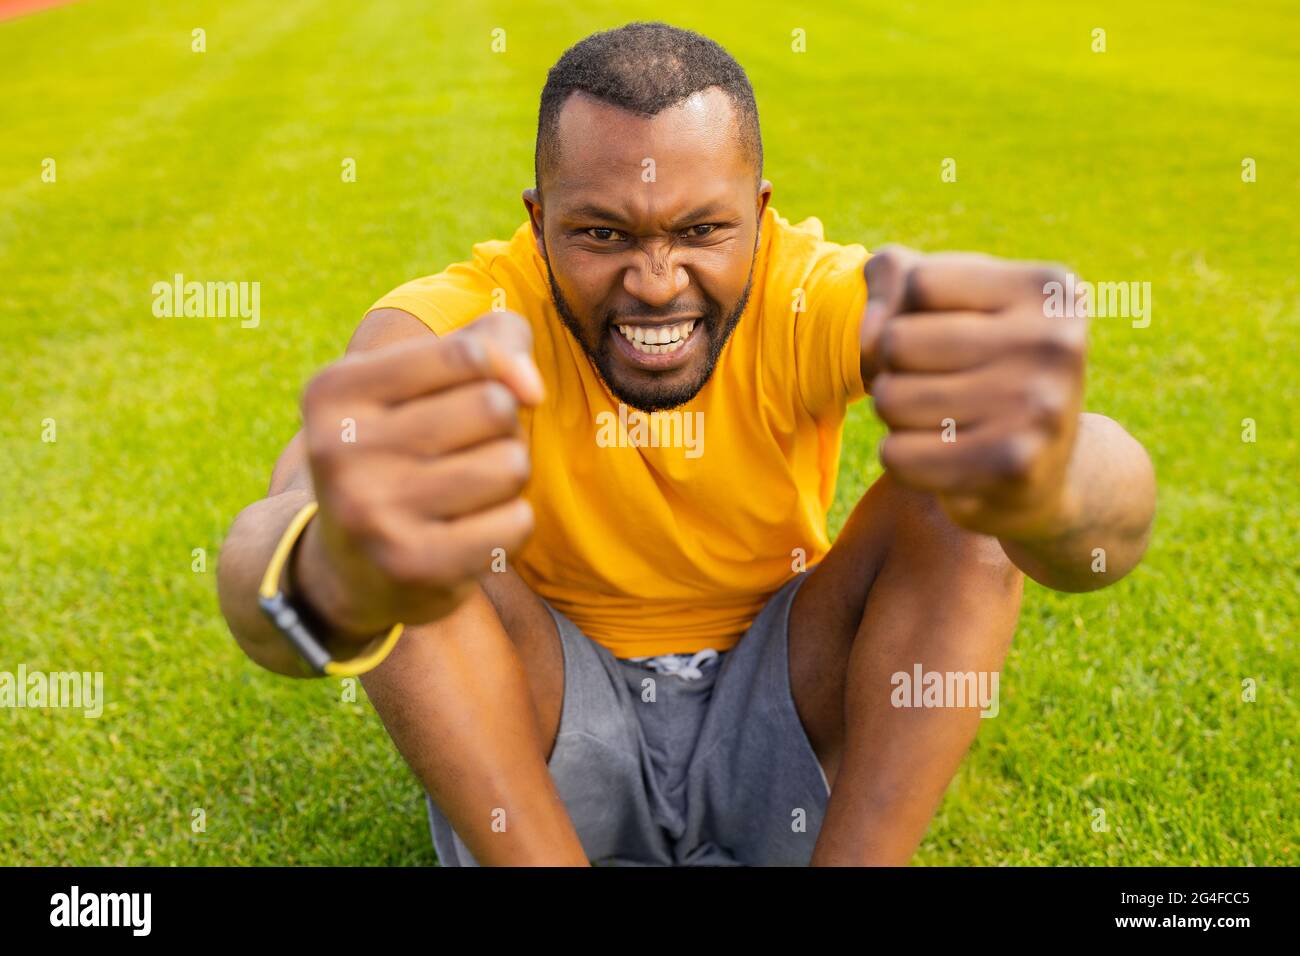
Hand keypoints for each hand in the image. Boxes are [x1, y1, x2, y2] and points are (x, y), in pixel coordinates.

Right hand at [294, 311, 543, 639]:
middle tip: (464, 453)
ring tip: (468, 491)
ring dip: (509, 477)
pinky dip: (512, 524)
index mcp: (335, 390)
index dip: (497, 373)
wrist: (350, 567)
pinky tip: (471, 532)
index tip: (476, 395)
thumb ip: (492, 344)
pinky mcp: (412, 565)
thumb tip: (531, 386)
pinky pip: (515, 523)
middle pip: (494, 406)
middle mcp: (340, 448)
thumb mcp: (424, 382)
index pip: (466, 353)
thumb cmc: (405, 451)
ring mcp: (372, 512)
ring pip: (510, 464)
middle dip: (502, 428)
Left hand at [859, 245, 1088, 539]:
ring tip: (940, 419)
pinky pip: (897, 455)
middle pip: (897, 340)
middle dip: (895, 367)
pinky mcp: (1012, 466)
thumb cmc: (983, 366)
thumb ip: (893, 275)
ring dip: (895, 414)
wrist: (1042, 471)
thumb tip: (867, 336)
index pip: (920, 282)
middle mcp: (1055, 344)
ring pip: (890, 399)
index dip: (907, 312)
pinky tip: (942, 456)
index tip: (942, 334)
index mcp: (1047, 290)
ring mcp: (1038, 407)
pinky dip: (901, 458)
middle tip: (936, 384)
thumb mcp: (949, 301)